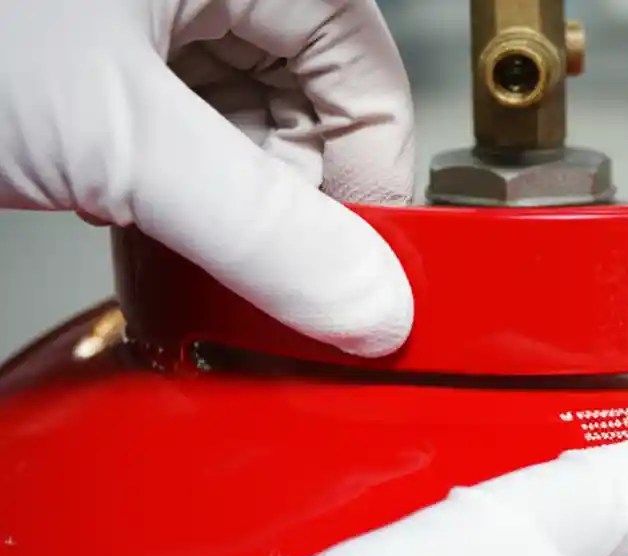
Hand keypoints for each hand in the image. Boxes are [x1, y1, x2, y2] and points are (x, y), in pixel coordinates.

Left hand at [0, 0, 415, 356]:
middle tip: (242, 261)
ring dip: (211, 203)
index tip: (355, 271)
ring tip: (159, 231)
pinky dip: (158, 187)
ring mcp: (150, 17)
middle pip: (311, 111)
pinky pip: (172, 134)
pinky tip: (120, 209)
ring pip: (238, 130)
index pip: (374, 80)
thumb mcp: (116, 135)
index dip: (374, 185)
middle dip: (280, 202)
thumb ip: (255, 228)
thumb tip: (368, 301)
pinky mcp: (98, 56)